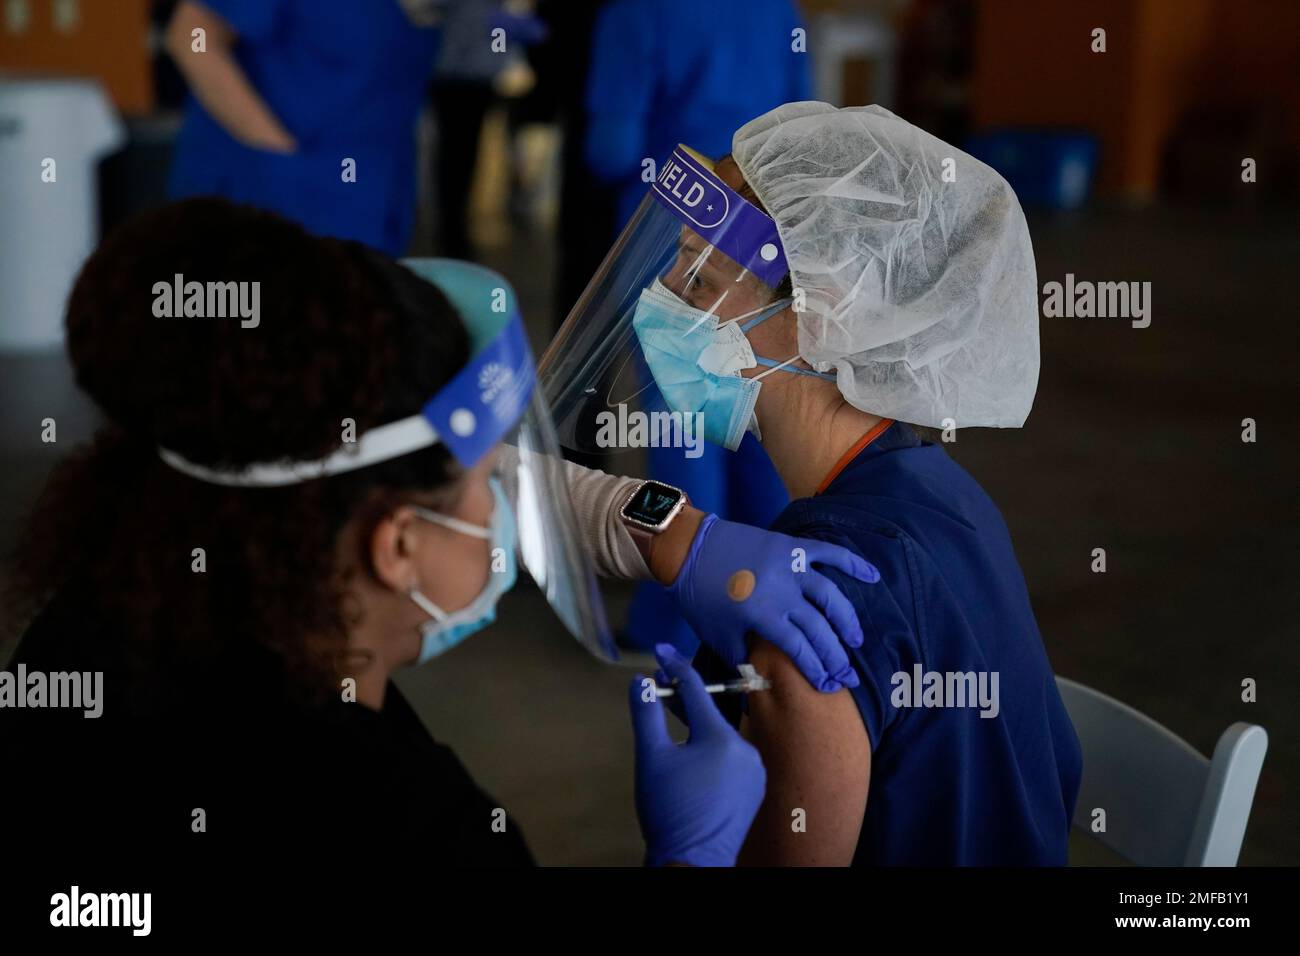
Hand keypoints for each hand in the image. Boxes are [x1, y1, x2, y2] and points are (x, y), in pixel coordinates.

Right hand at [629, 644, 765, 866]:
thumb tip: (640, 681)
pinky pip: (732, 756)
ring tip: (673, 721)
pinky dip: (712, 749)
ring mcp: (754, 770)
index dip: (675, 666)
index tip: (661, 650)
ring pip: (721, 735)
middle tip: (660, 687)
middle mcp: (746, 750)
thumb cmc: (669, 811)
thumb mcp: (650, 758)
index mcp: (721, 739)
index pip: (696, 689)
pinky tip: (692, 754)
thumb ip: (646, 713)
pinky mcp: (754, 788)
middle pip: (711, 712)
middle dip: (684, 699)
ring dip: (698, 726)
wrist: (691, 861)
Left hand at [667, 514, 879, 691]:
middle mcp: (780, 590)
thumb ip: (743, 661)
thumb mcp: (717, 635)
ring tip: (855, 639)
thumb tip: (761, 687)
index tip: (830, 686)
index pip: (800, 648)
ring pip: (829, 595)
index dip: (817, 669)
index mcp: (762, 614)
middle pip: (819, 627)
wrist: (688, 549)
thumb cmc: (699, 597)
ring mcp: (788, 565)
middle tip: (848, 674)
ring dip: (846, 618)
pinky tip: (872, 576)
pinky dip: (852, 562)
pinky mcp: (790, 546)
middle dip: (836, 654)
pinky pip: (827, 552)